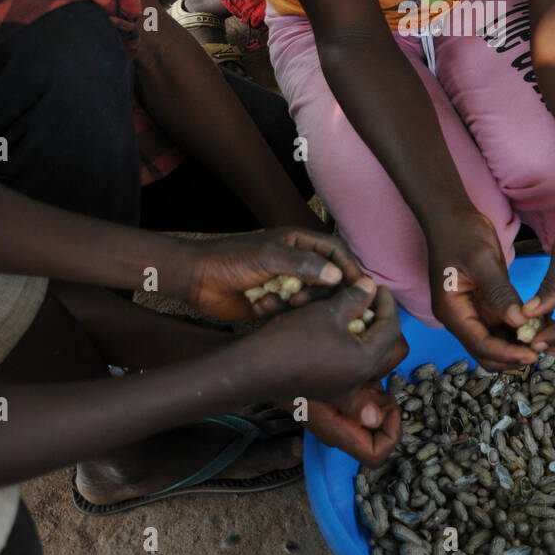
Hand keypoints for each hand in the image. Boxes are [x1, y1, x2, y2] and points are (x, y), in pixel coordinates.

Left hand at [185, 227, 367, 321]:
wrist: (196, 279)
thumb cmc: (231, 259)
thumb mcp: (269, 257)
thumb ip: (304, 265)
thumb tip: (337, 276)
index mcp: (299, 242)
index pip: (336, 251)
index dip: (349, 267)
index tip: (358, 288)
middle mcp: (296, 262)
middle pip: (328, 279)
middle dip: (319, 292)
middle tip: (301, 300)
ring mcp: (285, 283)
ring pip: (310, 299)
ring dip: (296, 303)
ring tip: (279, 302)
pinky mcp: (274, 302)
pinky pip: (291, 312)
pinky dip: (278, 311)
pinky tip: (260, 306)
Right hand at [247, 284, 406, 401]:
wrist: (253, 367)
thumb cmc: (292, 337)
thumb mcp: (327, 311)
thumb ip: (355, 298)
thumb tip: (371, 286)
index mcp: (363, 361)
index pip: (390, 328)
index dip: (387, 303)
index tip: (377, 285)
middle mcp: (356, 379)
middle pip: (380, 342)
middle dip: (376, 316)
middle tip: (368, 296)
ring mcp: (340, 386)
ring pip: (363, 352)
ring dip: (361, 328)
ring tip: (352, 307)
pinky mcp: (325, 386)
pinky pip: (345, 361)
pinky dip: (346, 341)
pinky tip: (335, 325)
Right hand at [306, 382, 401, 467]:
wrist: (273, 371)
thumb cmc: (299, 382)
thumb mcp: (329, 390)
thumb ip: (354, 403)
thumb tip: (377, 418)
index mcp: (339, 435)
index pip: (376, 455)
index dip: (391, 434)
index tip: (388, 406)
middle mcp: (341, 433)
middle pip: (378, 433)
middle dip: (384, 408)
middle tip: (375, 385)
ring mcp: (338, 420)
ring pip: (372, 414)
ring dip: (375, 394)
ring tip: (364, 376)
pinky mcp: (335, 407)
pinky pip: (360, 403)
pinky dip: (365, 388)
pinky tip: (357, 373)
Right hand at [428, 211, 530, 371]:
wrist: (451, 216)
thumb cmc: (461, 232)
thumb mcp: (483, 260)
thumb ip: (500, 292)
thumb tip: (519, 323)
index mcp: (452, 311)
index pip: (480, 345)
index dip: (507, 354)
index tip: (534, 354)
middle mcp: (459, 317)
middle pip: (486, 352)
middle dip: (512, 356)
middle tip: (543, 349)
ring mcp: (471, 312)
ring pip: (495, 343)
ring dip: (517, 345)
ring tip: (545, 336)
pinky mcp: (483, 304)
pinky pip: (501, 326)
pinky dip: (518, 329)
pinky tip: (540, 323)